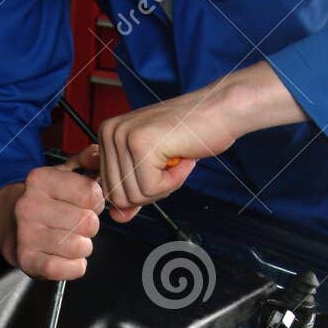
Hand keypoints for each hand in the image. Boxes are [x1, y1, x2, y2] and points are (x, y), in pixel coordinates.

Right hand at [0, 144, 104, 279]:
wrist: (8, 223)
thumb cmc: (43, 201)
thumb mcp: (62, 174)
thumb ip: (86, 160)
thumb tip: (98, 155)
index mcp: (40, 180)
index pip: (91, 193)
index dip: (96, 201)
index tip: (85, 204)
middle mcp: (30, 206)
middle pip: (88, 222)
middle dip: (90, 226)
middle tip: (77, 224)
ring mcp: (26, 235)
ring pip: (81, 247)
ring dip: (83, 247)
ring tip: (70, 240)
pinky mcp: (28, 261)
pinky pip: (69, 269)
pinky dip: (75, 266)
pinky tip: (66, 257)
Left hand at [97, 63, 307, 218]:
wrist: (220, 110)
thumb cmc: (191, 133)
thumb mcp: (152, 167)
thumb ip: (132, 192)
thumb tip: (118, 217)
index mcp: (107, 135)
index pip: (111, 191)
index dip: (140, 190)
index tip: (158, 166)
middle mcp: (109, 132)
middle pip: (119, 197)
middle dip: (151, 190)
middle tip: (170, 163)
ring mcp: (123, 136)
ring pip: (135, 195)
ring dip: (164, 185)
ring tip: (176, 157)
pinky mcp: (140, 144)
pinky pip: (151, 188)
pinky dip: (173, 180)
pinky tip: (181, 157)